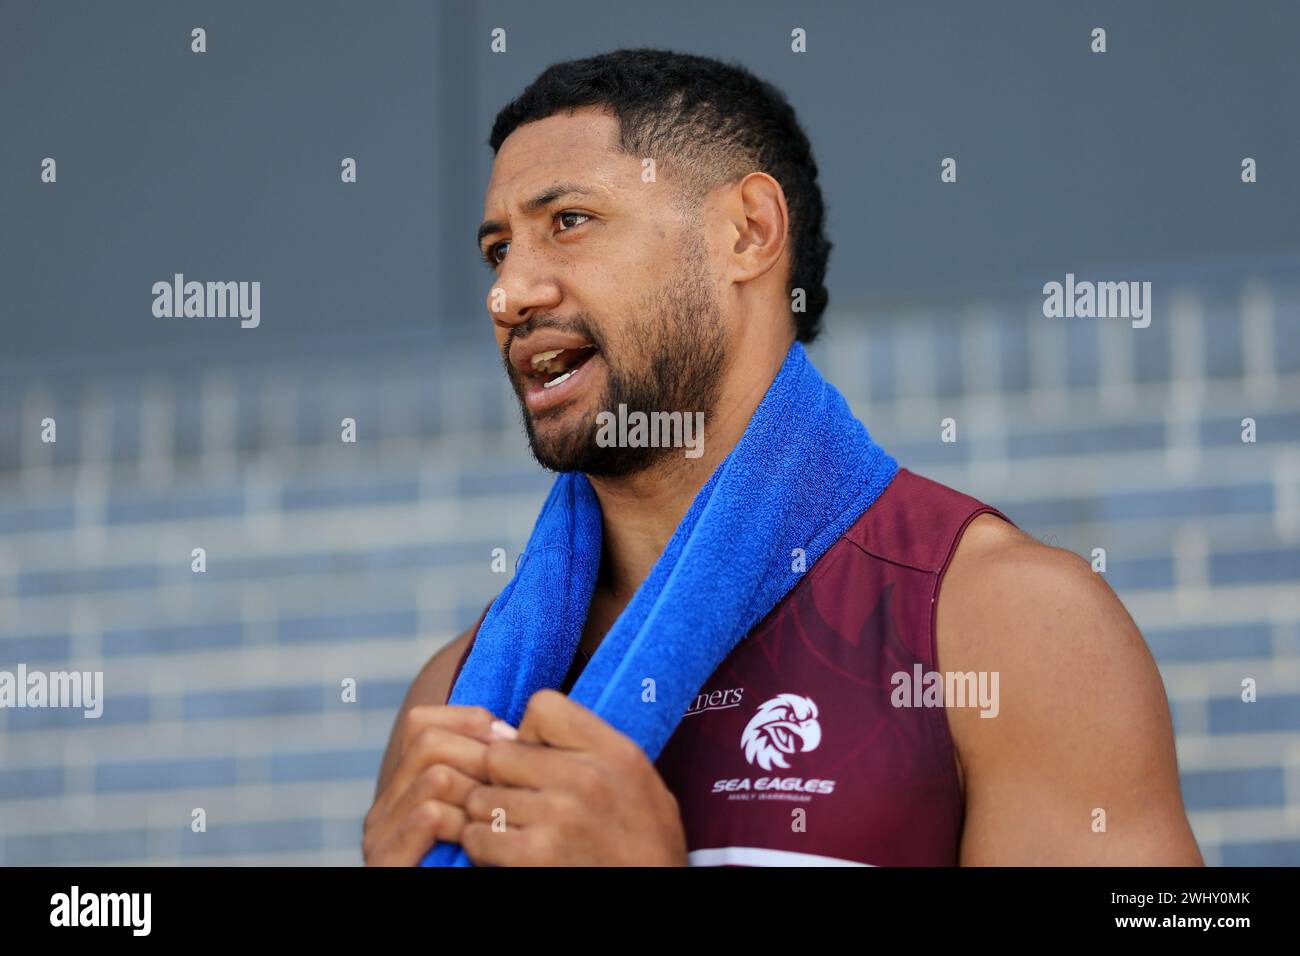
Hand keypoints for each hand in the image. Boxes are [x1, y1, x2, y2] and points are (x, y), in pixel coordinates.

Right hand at [362, 704, 500, 865]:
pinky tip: (484, 838)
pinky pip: (431, 815)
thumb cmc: (477, 867)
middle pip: (427, 741)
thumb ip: (479, 775)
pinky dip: (467, 821)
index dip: (469, 723)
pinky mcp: (387, 864)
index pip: (421, 722)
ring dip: (479, 791)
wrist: (454, 896)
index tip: (509, 741)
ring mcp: (380, 837)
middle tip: (512, 779)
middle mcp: (381, 809)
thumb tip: (509, 732)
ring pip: (435, 775)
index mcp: (399, 791)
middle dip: (479, 755)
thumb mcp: (476, 812)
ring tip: (502, 814)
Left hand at [459, 690, 688, 865]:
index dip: (530, 732)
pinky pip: (478, 837)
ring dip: (490, 814)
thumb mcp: (638, 777)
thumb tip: (523, 731)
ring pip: (481, 797)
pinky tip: (510, 852)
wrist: (658, 889)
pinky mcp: (536, 856)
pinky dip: (485, 847)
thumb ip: (591, 748)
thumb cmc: (647, 842)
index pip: (542, 706)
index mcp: (614, 751)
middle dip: (501, 777)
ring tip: (517, 828)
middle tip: (522, 798)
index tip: (539, 757)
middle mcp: (585, 778)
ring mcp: (559, 817)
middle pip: (499, 754)